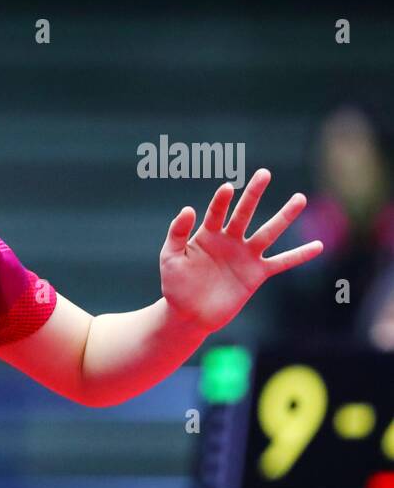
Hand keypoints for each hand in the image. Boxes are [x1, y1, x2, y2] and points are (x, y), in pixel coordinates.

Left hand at [160, 169, 323, 333]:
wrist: (189, 314)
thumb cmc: (175, 285)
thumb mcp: (170, 258)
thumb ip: (177, 234)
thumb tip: (188, 208)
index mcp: (207, 234)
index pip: (216, 212)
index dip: (221, 200)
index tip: (228, 187)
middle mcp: (229, 240)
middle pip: (244, 213)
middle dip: (253, 194)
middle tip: (264, 173)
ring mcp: (245, 256)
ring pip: (268, 232)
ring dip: (284, 216)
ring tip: (299, 198)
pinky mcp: (257, 274)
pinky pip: (282, 262)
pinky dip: (299, 255)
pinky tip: (318, 246)